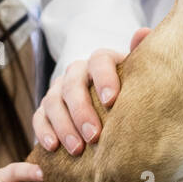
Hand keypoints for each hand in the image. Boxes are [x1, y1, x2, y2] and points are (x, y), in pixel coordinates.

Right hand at [34, 27, 151, 155]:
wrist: (110, 111)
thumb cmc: (129, 93)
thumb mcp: (138, 78)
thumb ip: (142, 57)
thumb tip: (143, 32)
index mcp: (101, 62)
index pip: (99, 60)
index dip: (104, 78)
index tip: (111, 101)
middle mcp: (77, 72)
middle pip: (73, 84)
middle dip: (82, 111)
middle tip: (95, 136)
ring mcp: (58, 90)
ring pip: (53, 101)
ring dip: (64, 126)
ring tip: (77, 149)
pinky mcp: (45, 109)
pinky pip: (39, 117)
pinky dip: (44, 131)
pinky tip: (53, 148)